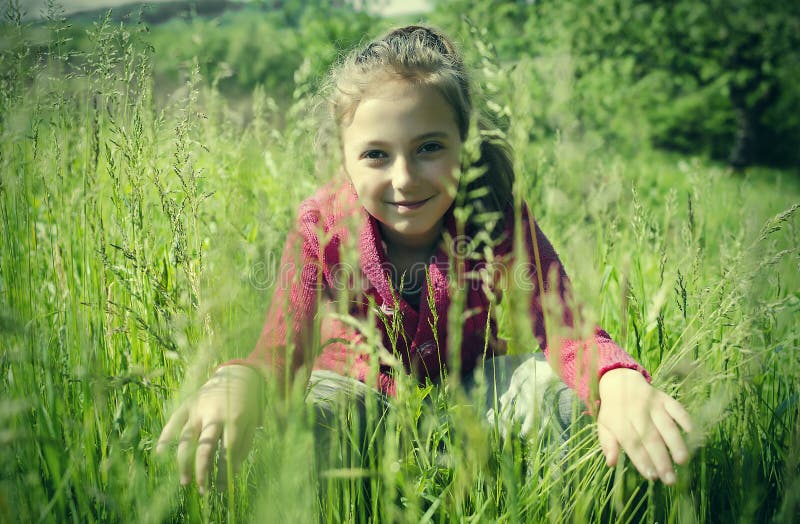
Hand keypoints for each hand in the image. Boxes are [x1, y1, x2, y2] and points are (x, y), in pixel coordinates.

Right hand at [156, 365, 262, 493]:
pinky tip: (160, 454)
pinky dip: (166, 437)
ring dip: (183, 462)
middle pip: (204, 447)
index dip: (223, 472)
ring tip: (184, 482)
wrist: (238, 375)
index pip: (226, 452)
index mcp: (234, 419)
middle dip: (202, 471)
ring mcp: (198, 408)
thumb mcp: (251, 424)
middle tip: (202, 490)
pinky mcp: (187, 403)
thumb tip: (231, 473)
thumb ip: (242, 447)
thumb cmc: (247, 404)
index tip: (220, 489)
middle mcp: (214, 414)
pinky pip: (173, 422)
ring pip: (186, 438)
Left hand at [596, 368, 692, 484]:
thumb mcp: (604, 426)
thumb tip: (611, 463)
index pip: (631, 443)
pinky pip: (676, 408)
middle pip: (650, 437)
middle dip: (661, 459)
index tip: (651, 476)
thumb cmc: (613, 411)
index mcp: (619, 421)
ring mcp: (651, 404)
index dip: (641, 460)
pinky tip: (692, 433)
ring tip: (682, 461)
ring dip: (675, 443)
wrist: (619, 381)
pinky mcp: (664, 398)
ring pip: (665, 424)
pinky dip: (685, 419)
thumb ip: (608, 444)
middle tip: (670, 479)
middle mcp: (636, 412)